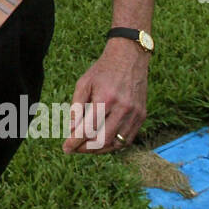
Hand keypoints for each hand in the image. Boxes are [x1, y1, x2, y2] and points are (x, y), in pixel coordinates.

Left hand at [62, 39, 147, 153]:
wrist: (129, 58)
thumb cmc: (102, 71)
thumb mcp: (83, 84)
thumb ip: (76, 108)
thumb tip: (71, 131)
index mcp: (106, 99)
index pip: (88, 129)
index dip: (75, 142)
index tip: (66, 148)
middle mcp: (123, 108)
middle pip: (102, 140)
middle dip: (85, 148)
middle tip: (74, 148)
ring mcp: (135, 113)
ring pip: (116, 143)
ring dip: (99, 150)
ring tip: (86, 147)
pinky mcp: (142, 116)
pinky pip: (127, 139)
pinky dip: (113, 145)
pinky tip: (101, 142)